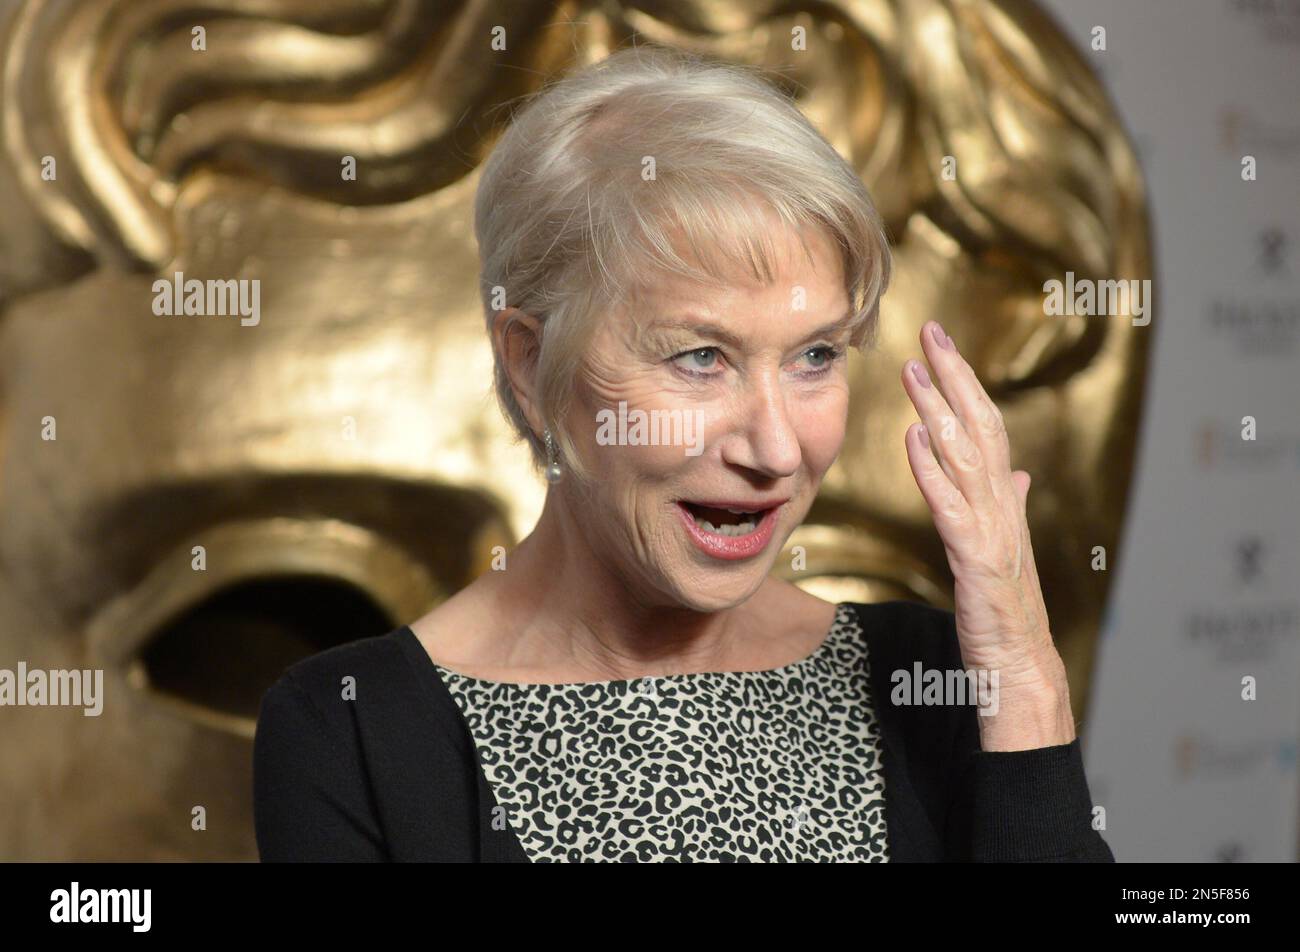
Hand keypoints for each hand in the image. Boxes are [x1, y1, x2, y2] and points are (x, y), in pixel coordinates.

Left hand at [901, 320, 1075, 750]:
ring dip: (938, 409)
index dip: (965, 383)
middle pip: (981, 426)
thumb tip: (1016, 472)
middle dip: (956, 376)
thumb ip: (1006, 506)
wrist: (1020, 670)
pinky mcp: (977, 563)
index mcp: (1003, 501)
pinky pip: (952, 509)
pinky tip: (913, 439)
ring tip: (912, 370)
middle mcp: (1002, 507)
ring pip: (967, 458)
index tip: (940, 344)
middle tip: (930, 331)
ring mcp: (993, 532)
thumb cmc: (1006, 613)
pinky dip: (932, 472)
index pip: (986, 427)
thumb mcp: (1001, 549)